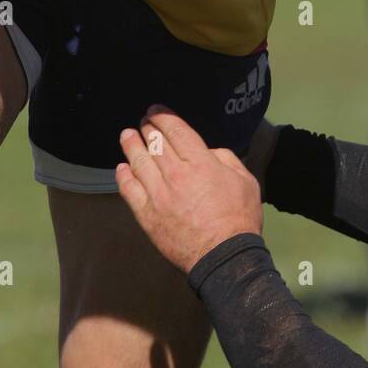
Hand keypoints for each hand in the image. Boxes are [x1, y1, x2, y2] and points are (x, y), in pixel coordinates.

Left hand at [116, 105, 262, 273]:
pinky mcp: (147, 215)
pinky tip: (122, 168)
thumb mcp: (245, 180)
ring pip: (139, 162)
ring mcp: (158, 195)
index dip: (163, 117)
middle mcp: (177, 175)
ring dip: (131, 145)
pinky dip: (124, 176)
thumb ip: (225, 159)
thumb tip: (208, 152)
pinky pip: (129, 190)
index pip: (176, 132)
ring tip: (127, 135)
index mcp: (202, 163)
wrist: (223, 256)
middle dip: (147, 128)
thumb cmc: (239, 217)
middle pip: (155, 143)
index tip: (155, 110)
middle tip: (143, 121)